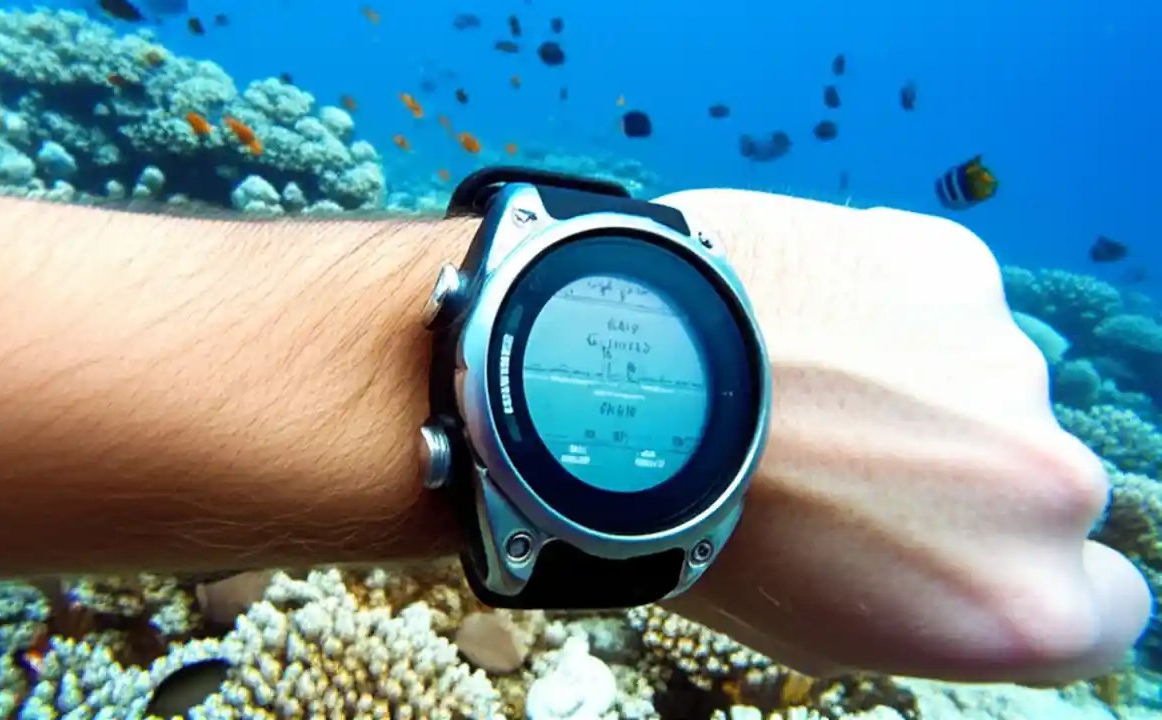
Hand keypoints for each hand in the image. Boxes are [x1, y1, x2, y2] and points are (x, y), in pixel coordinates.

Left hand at [652, 189, 1151, 683]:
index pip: (1105, 608)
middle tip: (846, 462)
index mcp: (1024, 605)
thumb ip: (929, 602)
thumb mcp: (818, 627)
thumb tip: (962, 566)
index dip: (1024, 579)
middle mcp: (1049, 486)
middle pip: (1039, 487)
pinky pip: (938, 297)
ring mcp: (1007, 362)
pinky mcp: (953, 263)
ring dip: (917, 384)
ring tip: (797, 385)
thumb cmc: (692, 530)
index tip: (957, 557)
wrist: (620, 389)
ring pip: (985, 382)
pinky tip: (799, 318)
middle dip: (963, 479)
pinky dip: (884, 306)